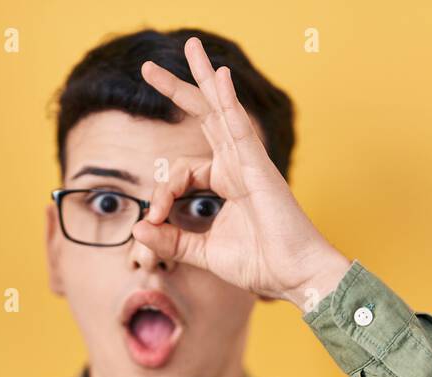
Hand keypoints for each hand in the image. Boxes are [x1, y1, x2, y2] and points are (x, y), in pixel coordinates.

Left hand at [134, 36, 351, 311]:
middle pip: (204, 116)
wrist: (294, 275)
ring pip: (221, 110)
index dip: (159, 193)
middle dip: (177, 89)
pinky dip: (228, 100)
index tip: (152, 221)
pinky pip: (240, 126)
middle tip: (148, 66)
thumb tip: (137, 230)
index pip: (181, 171)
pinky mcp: (258, 166)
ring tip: (190, 47)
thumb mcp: (202, 253)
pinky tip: (218, 75)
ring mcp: (249, 161)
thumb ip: (170, 240)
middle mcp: (237, 165)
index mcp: (227, 182)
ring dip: (202, 78)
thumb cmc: (260, 264)